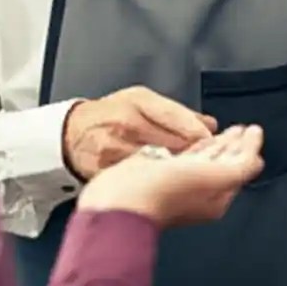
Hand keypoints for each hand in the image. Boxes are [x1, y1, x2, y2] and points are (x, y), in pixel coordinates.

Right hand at [62, 86, 217, 178]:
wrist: (72, 136)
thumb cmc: (109, 114)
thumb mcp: (143, 100)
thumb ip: (178, 113)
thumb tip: (210, 125)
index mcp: (138, 103)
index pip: (181, 121)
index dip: (203, 137)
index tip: (215, 144)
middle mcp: (127, 126)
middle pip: (176, 146)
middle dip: (197, 155)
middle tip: (208, 160)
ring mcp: (117, 153)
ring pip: (161, 167)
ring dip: (180, 172)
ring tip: (186, 172)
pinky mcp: (109, 175)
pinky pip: (142, 183)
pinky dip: (158, 185)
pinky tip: (163, 184)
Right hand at [76, 125, 264, 226]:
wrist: (118, 201)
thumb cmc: (162, 193)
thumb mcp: (213, 177)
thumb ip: (239, 167)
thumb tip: (257, 156)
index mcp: (216, 196)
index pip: (240, 166)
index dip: (248, 146)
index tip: (253, 129)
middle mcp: (199, 192)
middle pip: (224, 162)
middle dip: (233, 144)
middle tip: (241, 128)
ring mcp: (177, 184)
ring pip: (204, 160)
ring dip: (215, 144)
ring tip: (224, 131)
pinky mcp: (156, 175)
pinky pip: (182, 158)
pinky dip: (193, 147)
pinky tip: (193, 140)